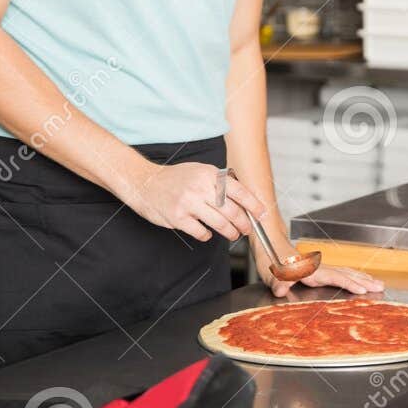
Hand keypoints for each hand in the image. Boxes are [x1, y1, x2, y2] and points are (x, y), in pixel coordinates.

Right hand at [118, 161, 264, 241]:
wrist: (145, 182)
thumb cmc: (175, 178)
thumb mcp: (200, 171)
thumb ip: (220, 183)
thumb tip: (244, 199)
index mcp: (209, 175)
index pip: (239, 191)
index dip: (254, 205)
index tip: (261, 214)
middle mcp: (200, 188)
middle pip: (232, 211)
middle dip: (244, 223)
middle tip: (247, 228)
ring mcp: (188, 203)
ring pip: (220, 223)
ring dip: (230, 232)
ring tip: (233, 234)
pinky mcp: (178, 218)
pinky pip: (201, 232)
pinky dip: (207, 235)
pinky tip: (208, 233)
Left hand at [262, 259, 385, 298]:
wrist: (270, 242)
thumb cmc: (270, 256)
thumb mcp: (270, 271)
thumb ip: (277, 281)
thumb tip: (281, 288)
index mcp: (310, 270)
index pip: (334, 276)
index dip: (348, 283)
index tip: (362, 289)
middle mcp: (318, 268)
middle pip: (345, 273)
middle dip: (364, 280)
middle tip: (380, 286)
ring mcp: (320, 268)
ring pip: (345, 272)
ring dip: (362, 277)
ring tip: (377, 282)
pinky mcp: (319, 270)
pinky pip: (340, 272)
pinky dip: (353, 275)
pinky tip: (359, 278)